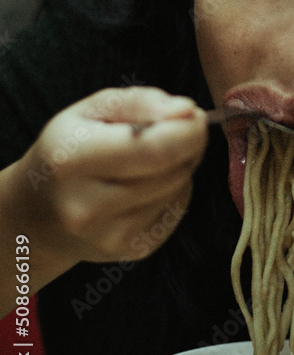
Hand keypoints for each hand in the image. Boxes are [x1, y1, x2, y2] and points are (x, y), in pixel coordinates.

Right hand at [7, 86, 207, 268]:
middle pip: (172, 171)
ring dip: (180, 167)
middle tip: (180, 130)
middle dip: (188, 145)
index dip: (187, 130)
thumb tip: (187, 110)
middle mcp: (86, 206)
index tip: (194, 115)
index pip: (153, 149)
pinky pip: (177, 211)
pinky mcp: (130, 252)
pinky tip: (148, 185)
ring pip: (178, 190)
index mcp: (71, 159)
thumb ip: (141, 102)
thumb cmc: (70, 147)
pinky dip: (175, 192)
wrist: (38, 213)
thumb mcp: (93, 110)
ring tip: (154, 158)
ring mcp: (108, 236)